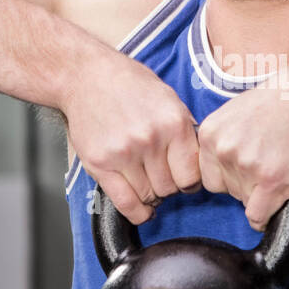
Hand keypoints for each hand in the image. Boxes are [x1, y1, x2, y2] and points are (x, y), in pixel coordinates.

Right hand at [61, 46, 199, 224]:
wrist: (87, 76)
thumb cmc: (130, 86)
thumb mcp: (169, 99)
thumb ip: (185, 131)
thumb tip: (201, 163)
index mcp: (173, 123)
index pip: (192, 175)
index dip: (190, 181)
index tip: (184, 179)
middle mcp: (150, 140)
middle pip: (171, 188)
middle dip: (169, 186)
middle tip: (161, 176)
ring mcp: (124, 153)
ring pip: (149, 196)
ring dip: (151, 195)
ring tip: (147, 181)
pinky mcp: (100, 164)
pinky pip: (125, 202)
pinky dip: (137, 212)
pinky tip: (142, 209)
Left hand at [197, 62, 288, 230]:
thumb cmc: (282, 98)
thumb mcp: (236, 111)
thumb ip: (223, 139)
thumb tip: (219, 167)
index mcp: (210, 133)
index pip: (207, 174)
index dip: (227, 174)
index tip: (243, 168)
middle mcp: (223, 150)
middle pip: (224, 190)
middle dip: (242, 184)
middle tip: (266, 165)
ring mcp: (247, 166)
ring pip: (244, 201)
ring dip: (260, 193)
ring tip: (279, 167)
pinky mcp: (272, 180)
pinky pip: (258, 215)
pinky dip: (265, 217)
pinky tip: (275, 203)